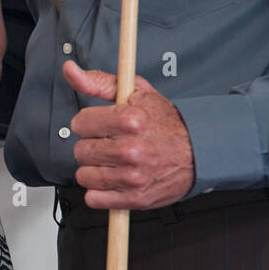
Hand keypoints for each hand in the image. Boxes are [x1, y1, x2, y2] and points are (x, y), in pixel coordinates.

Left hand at [63, 60, 194, 209]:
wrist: (199, 151)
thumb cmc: (166, 122)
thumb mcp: (136, 92)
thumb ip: (98, 82)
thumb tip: (70, 71)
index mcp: (130, 120)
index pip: (81, 123)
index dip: (87, 123)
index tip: (98, 125)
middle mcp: (131, 150)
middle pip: (81, 151)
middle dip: (91, 146)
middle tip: (108, 143)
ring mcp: (132, 177)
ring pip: (85, 176)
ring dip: (94, 169)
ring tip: (111, 161)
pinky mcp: (135, 198)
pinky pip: (95, 198)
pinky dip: (99, 191)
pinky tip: (113, 179)